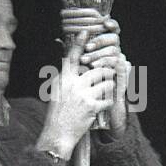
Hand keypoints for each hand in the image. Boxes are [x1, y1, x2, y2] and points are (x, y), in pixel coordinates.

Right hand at [36, 29, 116, 158]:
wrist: (57, 134)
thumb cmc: (57, 114)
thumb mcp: (57, 91)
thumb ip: (66, 78)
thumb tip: (71, 63)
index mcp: (64, 79)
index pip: (73, 57)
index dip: (79, 43)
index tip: (85, 31)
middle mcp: (73, 84)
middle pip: (97, 70)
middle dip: (106, 73)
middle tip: (108, 76)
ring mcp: (83, 95)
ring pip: (106, 83)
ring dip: (108, 88)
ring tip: (104, 93)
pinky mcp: (92, 107)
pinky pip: (108, 99)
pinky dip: (107, 103)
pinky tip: (101, 107)